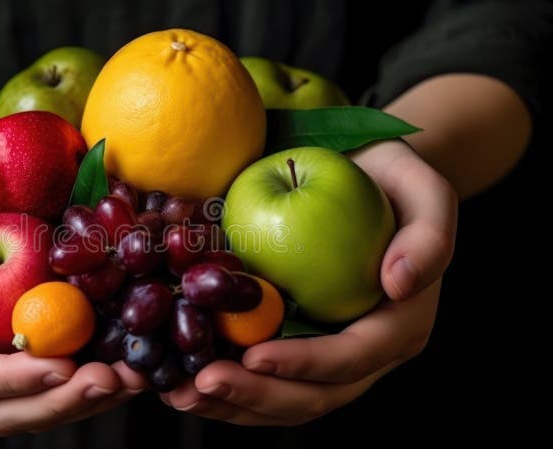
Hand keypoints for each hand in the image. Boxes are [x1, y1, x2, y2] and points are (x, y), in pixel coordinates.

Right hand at [0, 142, 144, 434]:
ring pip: (26, 402)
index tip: (63, 365)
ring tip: (131, 379)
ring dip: (79, 400)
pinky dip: (84, 376)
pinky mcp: (9, 335)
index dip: (11, 379)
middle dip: (56, 402)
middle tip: (112, 380)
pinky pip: (46, 372)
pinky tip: (126, 362)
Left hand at [162, 140, 457, 424]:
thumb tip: (399, 283)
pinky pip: (261, 376)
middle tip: (201, 384)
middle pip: (313, 394)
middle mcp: (362, 350)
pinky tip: (182, 377)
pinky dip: (225, 385)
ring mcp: (325, 351)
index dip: (305, 364)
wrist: (365, 178)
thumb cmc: (392, 181)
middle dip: (256, 397)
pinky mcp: (293, 341)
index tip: (254, 357)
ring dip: (232, 404)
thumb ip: (430, 234)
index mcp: (397, 326)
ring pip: (283, 399)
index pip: (351, 358)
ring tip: (179, 393)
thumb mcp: (423, 190)